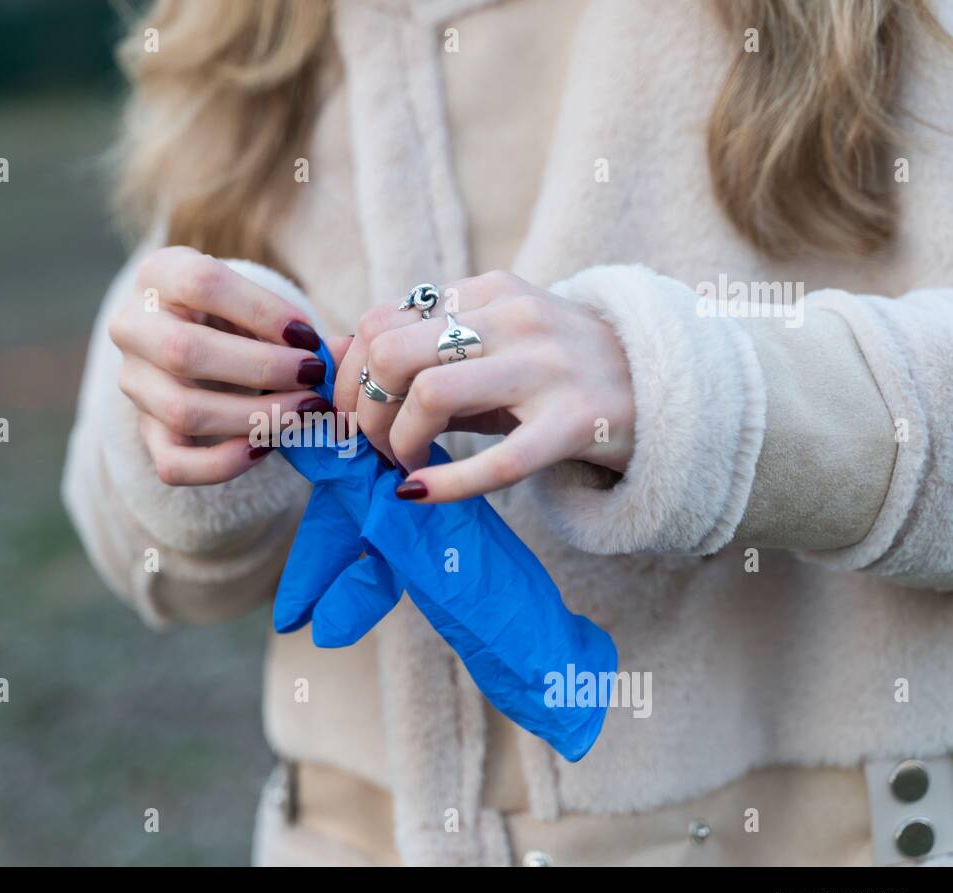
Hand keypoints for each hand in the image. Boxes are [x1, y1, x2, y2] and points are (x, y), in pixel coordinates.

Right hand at [110, 247, 342, 484]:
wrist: (193, 341)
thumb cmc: (236, 315)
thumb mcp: (256, 303)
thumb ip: (295, 325)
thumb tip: (346, 352)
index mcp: (159, 274)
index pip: (203, 284)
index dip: (262, 311)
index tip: (308, 337)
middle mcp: (132, 326)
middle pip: (185, 351)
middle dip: (262, 369)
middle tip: (313, 378)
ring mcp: (133, 384)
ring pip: (181, 410)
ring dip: (253, 417)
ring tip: (304, 412)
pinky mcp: (144, 432)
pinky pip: (173, 463)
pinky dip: (222, 464)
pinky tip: (264, 450)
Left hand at [334, 270, 633, 502]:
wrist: (667, 388)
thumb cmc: (557, 375)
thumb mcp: (489, 347)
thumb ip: (420, 351)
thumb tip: (331, 357)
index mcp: (488, 291)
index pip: (381, 321)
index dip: (351, 377)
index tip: (355, 417)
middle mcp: (516, 317)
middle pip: (393, 352)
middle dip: (366, 410)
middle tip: (375, 448)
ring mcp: (549, 366)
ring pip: (432, 392)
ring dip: (399, 441)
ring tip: (406, 466)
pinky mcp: (578, 421)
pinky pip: (500, 460)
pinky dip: (448, 483)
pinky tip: (420, 494)